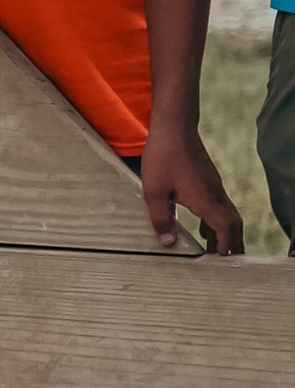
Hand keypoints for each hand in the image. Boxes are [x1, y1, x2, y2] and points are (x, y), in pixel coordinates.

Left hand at [140, 122, 244, 253]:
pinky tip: (204, 226)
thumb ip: (161, 218)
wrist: (174, 127)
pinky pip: (219, 205)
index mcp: (205, 199)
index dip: (226, 244)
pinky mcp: (208, 179)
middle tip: (228, 260)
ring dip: (224, 232)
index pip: (226, 227)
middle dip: (233, 242)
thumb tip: (168, 243)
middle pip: (233, 222)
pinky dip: (217, 220)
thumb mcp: (154, 191)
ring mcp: (213, 185)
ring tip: (215, 249)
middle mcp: (215, 193)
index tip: (222, 259)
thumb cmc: (163, 156)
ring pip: (227, 213)